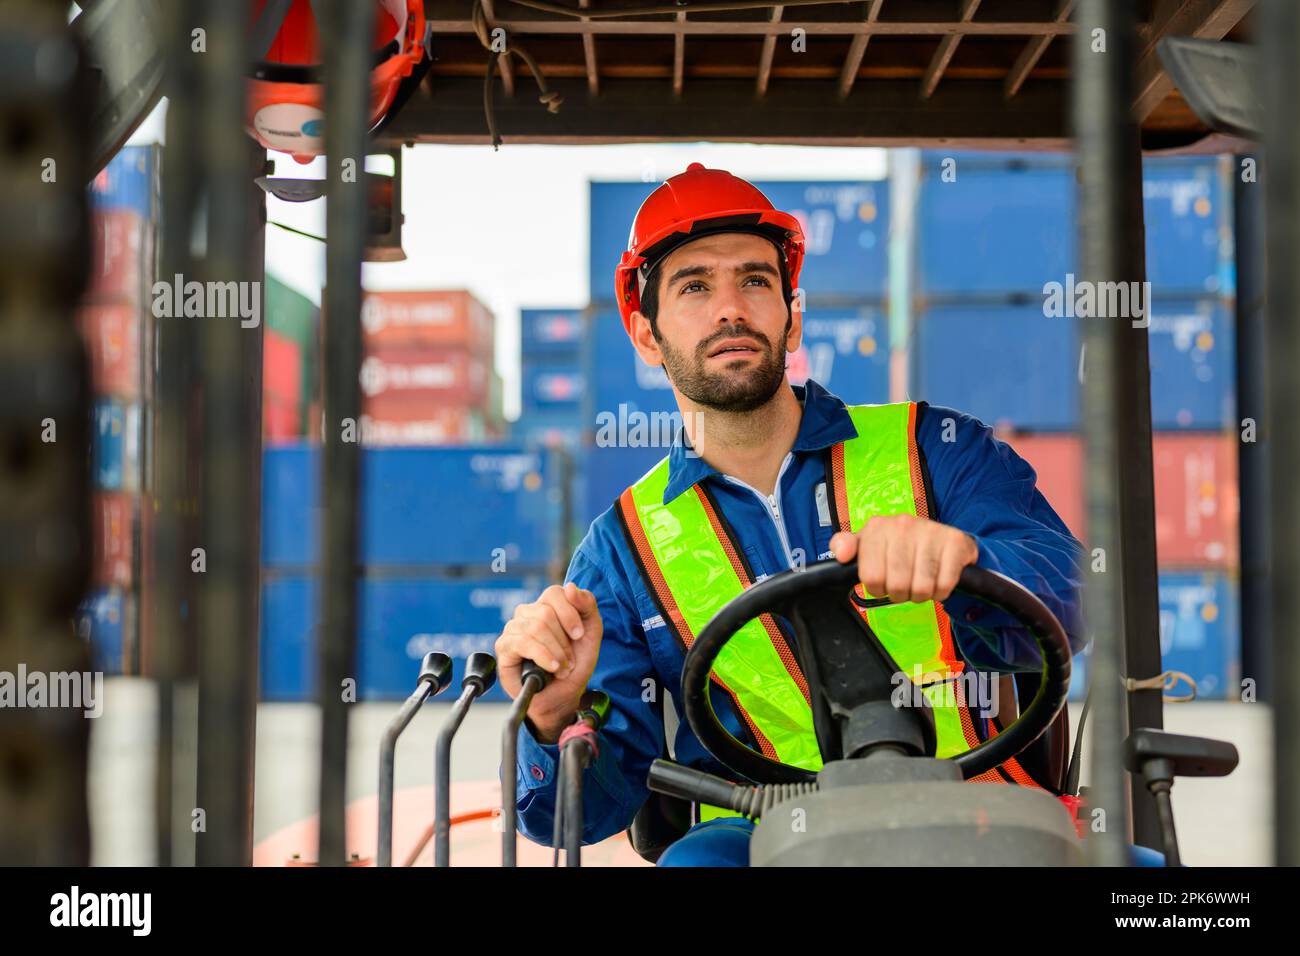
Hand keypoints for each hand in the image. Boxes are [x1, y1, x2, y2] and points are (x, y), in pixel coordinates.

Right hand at [494, 582, 602, 739]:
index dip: (569, 613)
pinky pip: (522, 642)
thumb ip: (587, 605)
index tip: (579, 635)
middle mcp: (528, 613)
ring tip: (562, 668)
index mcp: (548, 605)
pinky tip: (551, 668)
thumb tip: (570, 586)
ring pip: (535, 627)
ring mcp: (514, 628)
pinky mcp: (504, 646)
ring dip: (555, 652)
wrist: (564, 695)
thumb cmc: (575, 663)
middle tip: (570, 660)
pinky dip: (542, 656)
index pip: (554, 592)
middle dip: (563, 641)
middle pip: (546, 612)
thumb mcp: (591, 632)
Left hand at [829, 514, 977, 603]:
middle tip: (905, 583)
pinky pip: (944, 585)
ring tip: (920, 581)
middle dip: (900, 593)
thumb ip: (845, 547)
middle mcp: (903, 524)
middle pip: (897, 585)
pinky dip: (940, 592)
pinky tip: (937, 579)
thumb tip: (840, 554)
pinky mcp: (955, 542)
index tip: (882, 581)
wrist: (942, 537)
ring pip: (921, 588)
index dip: (877, 588)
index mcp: (877, 527)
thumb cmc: (900, 546)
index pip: (870, 577)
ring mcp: (931, 531)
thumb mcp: (868, 544)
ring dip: (921, 594)